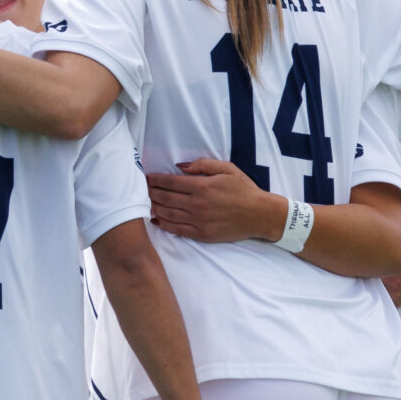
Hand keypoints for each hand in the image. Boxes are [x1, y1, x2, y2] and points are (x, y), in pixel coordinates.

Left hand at [146, 158, 280, 244]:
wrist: (259, 215)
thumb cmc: (244, 189)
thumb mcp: (227, 169)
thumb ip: (202, 165)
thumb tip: (180, 166)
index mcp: (202, 187)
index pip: (171, 182)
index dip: (156, 179)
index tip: (147, 177)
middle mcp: (197, 204)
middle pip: (165, 198)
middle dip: (151, 192)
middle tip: (141, 189)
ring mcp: (198, 221)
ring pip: (168, 214)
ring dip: (154, 207)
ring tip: (145, 202)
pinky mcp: (201, 234)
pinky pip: (177, 229)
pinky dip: (164, 224)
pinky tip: (156, 219)